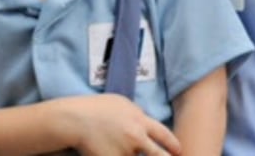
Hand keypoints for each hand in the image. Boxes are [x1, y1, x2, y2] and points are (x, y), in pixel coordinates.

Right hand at [59, 94, 181, 155]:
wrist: (76, 119)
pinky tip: (110, 150)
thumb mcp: (123, 104)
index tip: (178, 150)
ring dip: (131, 155)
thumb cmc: (98, 108)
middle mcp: (136, 138)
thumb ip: (138, 115)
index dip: (173, 145)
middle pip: (158, 155)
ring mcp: (124, 152)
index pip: (164, 135)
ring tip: (119, 145)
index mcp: (141, 121)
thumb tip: (146, 124)